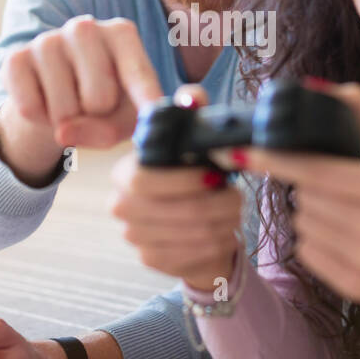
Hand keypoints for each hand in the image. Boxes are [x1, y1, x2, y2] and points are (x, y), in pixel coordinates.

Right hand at [0, 16, 163, 183]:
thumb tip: (63, 132)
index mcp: (122, 34)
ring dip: (67, 121)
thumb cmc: (103, 102)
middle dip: (98, 116)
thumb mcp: (122, 119)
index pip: (137, 72)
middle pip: (100, 98)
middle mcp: (84, 28)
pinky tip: (44, 102)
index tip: (154, 110)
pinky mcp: (15, 58)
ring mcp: (47, 39)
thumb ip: (108, 132)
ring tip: (69, 102)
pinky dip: (38, 119)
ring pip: (64, 109)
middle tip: (92, 105)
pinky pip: (30, 108)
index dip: (147, 97)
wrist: (56, 96)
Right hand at [109, 87, 242, 292]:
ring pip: (189, 235)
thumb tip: (192, 98)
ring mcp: (134, 237)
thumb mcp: (193, 141)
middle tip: (238, 198)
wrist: (190, 220)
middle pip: (174, 212)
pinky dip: (218, 243)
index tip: (216, 177)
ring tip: (236, 211)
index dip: (183, 181)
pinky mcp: (151, 260)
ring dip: (223, 223)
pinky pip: (192, 256)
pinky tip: (226, 232)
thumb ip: (193, 116)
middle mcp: (121, 206)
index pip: (145, 181)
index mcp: (125, 173)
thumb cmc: (191, 175)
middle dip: (215, 205)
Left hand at [238, 81, 359, 322]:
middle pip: (305, 198)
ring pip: (302, 225)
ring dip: (310, 213)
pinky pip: (306, 253)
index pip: (317, 173)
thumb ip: (358, 115)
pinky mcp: (354, 288)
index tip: (241, 152)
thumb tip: (316, 86)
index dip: (277, 160)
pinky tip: (342, 236)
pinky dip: (314, 240)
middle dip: (308, 187)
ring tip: (343, 213)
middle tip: (334, 187)